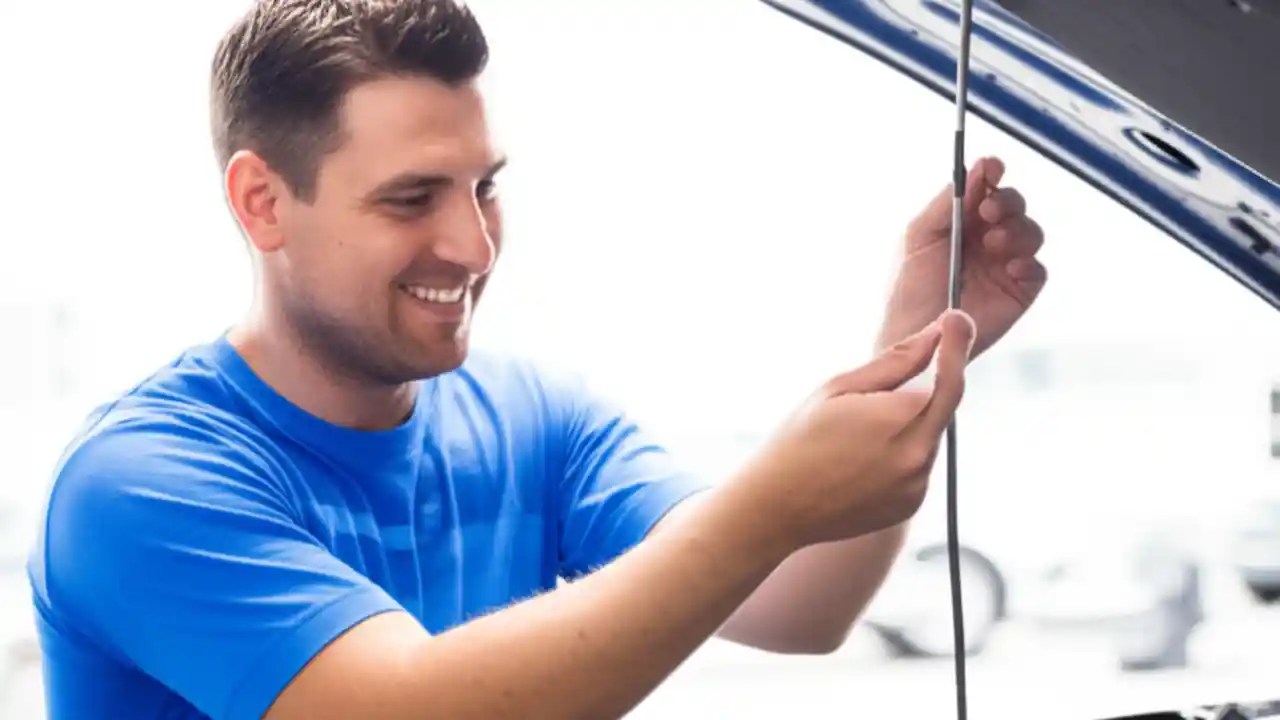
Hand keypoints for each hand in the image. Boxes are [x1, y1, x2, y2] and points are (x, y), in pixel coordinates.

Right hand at [741, 310, 974, 548]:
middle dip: (931, 381)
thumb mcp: (837, 389)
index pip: (948, 377)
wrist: (776, 509)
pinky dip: (904, 448)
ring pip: (931, 434)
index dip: (955, 344)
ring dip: (912, 419)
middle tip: (900, 368)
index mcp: (897, 421)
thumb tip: (932, 337)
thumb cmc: (796, 443)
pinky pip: (920, 463)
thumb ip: (893, 363)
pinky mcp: (911, 504)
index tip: (955, 319)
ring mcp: (916, 486)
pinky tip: (863, 454)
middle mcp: (916, 456)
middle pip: (944, 404)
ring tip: (858, 428)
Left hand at [877, 157, 1045, 358]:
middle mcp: (986, 238)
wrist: (913, 337)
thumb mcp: (919, 237)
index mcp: (962, 221)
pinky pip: (1038, 270)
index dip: (992, 172)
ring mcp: (1004, 264)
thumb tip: (977, 168)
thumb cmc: (908, 288)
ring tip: (992, 244)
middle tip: (989, 211)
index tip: (992, 167)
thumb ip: (947, 204)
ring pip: (1031, 232)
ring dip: (1017, 230)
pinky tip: (1009, 268)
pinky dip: (1028, 263)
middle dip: (1007, 201)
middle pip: (1014, 204)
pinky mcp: (1018, 292)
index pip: (986, 187)